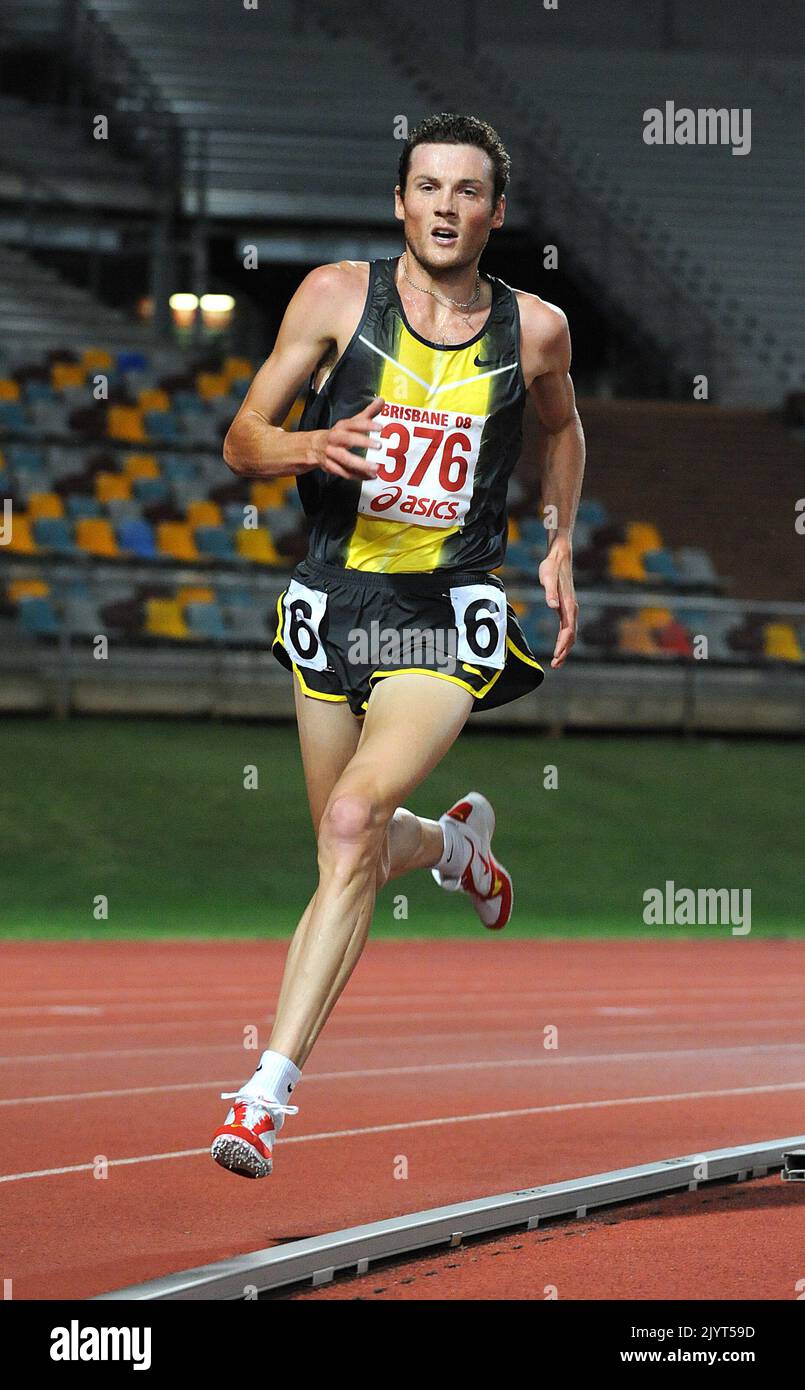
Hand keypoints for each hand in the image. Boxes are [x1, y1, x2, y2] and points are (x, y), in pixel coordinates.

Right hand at [315, 398, 385, 479]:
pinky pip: (344, 472)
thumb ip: (367, 413)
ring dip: (360, 465)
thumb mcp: (349, 423)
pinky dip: (357, 476)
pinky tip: (369, 476)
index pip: (354, 423)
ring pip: (345, 459)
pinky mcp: (329, 466)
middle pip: (348, 439)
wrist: (309, 447)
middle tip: (379, 446)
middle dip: (363, 442)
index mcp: (341, 427)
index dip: (366, 425)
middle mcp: (334, 439)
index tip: (380, 427)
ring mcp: (330, 453)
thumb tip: (381, 400)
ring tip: (376, 468)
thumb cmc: (335, 435)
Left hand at [538, 537, 577, 668]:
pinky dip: (565, 639)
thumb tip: (553, 606)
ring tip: (557, 660)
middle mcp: (572, 608)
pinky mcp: (567, 606)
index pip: (567, 630)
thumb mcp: (547, 577)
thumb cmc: (552, 566)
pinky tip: (560, 645)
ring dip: (565, 647)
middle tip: (555, 665)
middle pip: (571, 635)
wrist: (560, 555)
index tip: (556, 656)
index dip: (562, 645)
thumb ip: (550, 592)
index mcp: (568, 604)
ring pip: (571, 633)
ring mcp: (571, 607)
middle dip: (564, 651)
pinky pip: (568, 627)